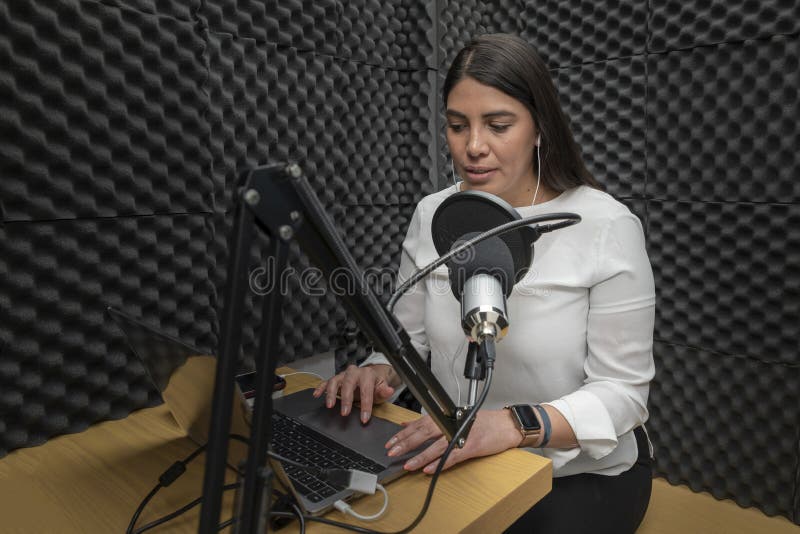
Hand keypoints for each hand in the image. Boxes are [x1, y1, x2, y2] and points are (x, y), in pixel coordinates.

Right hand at [312, 364, 394, 422]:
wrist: (370, 376)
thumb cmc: (375, 384)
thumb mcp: (382, 389)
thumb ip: (384, 391)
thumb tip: (389, 390)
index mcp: (367, 374)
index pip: (366, 390)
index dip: (365, 405)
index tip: (364, 418)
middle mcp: (354, 372)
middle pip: (348, 384)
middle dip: (346, 399)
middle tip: (345, 413)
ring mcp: (344, 375)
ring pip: (335, 381)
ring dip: (331, 393)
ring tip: (329, 405)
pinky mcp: (336, 379)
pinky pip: (326, 381)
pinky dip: (321, 387)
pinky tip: (317, 395)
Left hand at [385, 410, 521, 473]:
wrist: (506, 425)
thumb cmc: (483, 422)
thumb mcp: (456, 418)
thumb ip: (433, 422)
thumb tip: (409, 424)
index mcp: (447, 417)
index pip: (421, 423)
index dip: (404, 432)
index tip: (391, 441)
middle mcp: (452, 424)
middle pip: (424, 432)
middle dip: (407, 442)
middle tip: (392, 451)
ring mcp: (461, 435)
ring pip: (436, 446)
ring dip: (420, 456)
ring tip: (407, 464)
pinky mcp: (471, 447)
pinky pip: (452, 457)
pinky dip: (440, 463)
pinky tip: (429, 469)